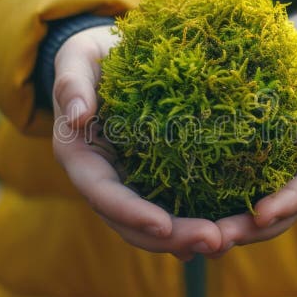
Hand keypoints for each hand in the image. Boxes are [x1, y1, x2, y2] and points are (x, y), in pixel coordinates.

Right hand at [51, 25, 221, 260]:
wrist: (110, 59)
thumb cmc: (92, 56)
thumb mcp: (77, 58)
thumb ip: (71, 82)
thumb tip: (77, 116)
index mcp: (79, 156)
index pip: (103, 194)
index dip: (131, 213)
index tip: (164, 225)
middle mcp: (103, 178)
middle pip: (132, 222)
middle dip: (171, 238)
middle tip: (215, 240)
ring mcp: (129, 182)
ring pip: (154, 224)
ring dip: (187, 238)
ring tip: (225, 241)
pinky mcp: (153, 178)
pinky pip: (173, 207)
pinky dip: (193, 223)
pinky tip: (225, 232)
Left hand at [206, 4, 296, 257]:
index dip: (289, 202)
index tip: (260, 214)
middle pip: (282, 211)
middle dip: (250, 230)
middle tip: (213, 241)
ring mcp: (277, 168)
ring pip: (256, 210)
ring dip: (229, 227)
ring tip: (194, 240)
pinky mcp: (251, 162)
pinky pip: (234, 190)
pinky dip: (214, 207)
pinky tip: (181, 216)